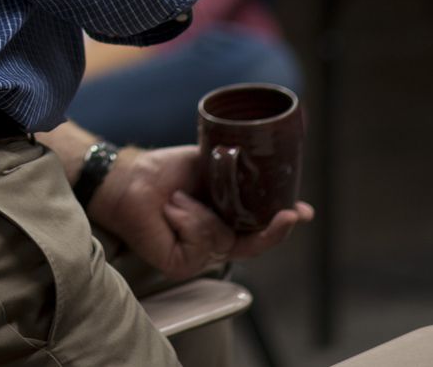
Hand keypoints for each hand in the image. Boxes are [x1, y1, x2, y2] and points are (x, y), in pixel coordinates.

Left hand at [88, 144, 312, 281]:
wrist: (128, 179)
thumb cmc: (162, 172)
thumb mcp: (209, 167)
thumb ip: (236, 175)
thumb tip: (269, 171)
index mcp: (224, 220)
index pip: (258, 230)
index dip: (282, 224)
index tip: (303, 211)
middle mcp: (214, 242)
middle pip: (254, 245)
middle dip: (273, 230)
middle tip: (290, 214)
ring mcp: (198, 256)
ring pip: (225, 240)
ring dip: (201, 211)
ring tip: (177, 198)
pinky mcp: (181, 264)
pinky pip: (202, 244)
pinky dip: (188, 220)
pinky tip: (172, 211)